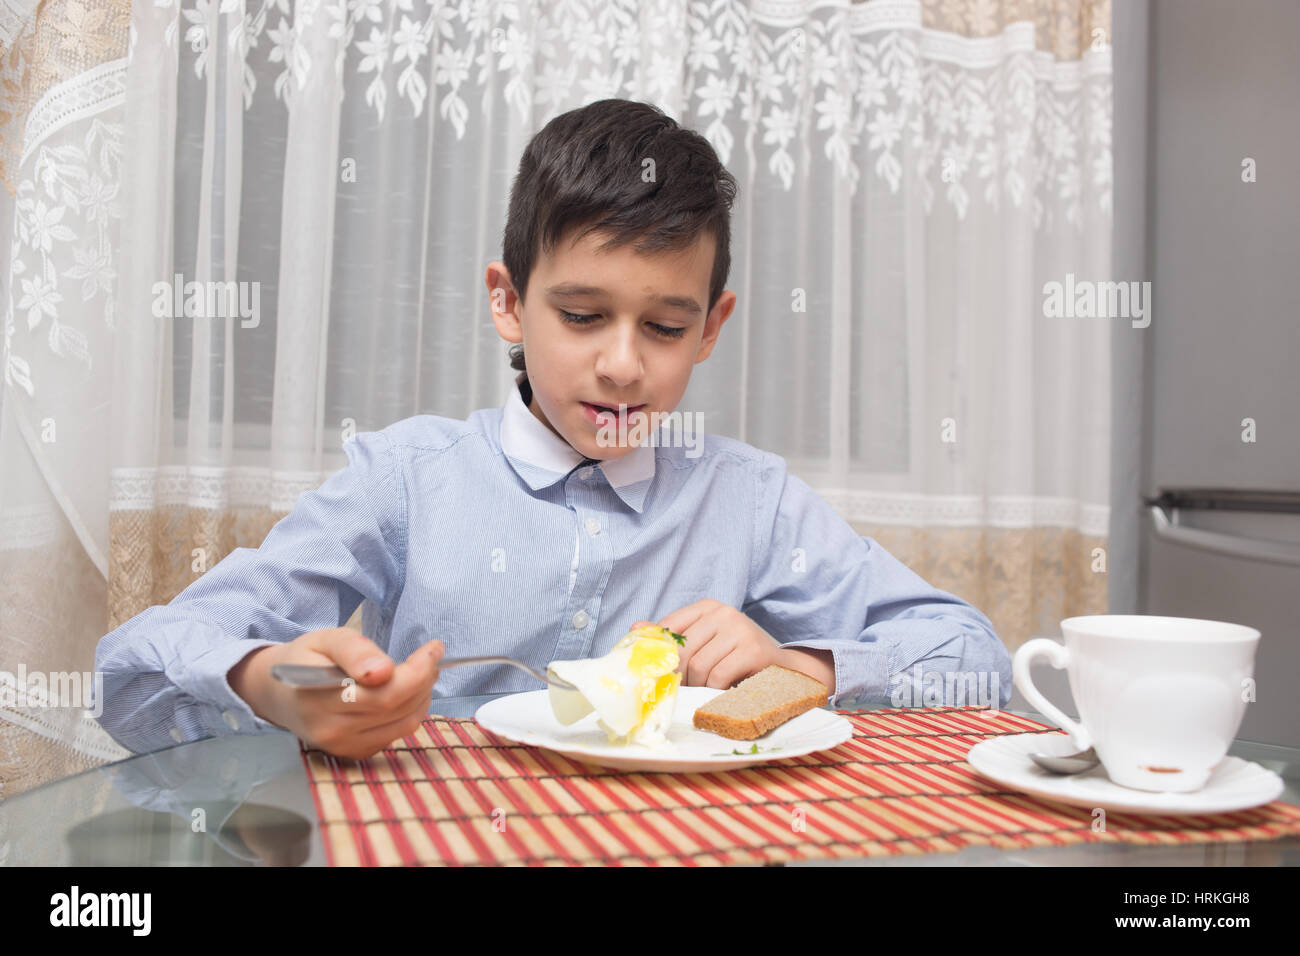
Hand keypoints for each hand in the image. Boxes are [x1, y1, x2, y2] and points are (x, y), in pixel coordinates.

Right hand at [229, 627, 443, 760]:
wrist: (280, 693)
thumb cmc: (306, 659)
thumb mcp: (327, 639)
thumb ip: (355, 651)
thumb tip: (384, 670)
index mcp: (319, 696)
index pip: (384, 693)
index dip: (418, 672)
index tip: (433, 649)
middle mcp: (330, 728)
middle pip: (399, 708)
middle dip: (425, 679)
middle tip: (430, 656)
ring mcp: (342, 746)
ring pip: (404, 724)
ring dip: (422, 696)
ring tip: (421, 671)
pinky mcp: (354, 753)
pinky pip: (396, 734)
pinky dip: (410, 712)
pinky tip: (405, 692)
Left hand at [630, 599, 834, 692]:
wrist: (783, 670)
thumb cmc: (737, 657)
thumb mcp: (705, 642)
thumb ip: (672, 637)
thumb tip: (635, 629)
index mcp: (707, 606)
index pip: (669, 628)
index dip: (661, 654)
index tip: (659, 671)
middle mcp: (723, 612)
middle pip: (682, 651)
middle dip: (680, 675)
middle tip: (685, 688)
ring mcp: (739, 628)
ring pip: (699, 666)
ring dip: (699, 685)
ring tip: (706, 688)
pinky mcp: (752, 649)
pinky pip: (717, 676)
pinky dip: (714, 690)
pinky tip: (721, 690)